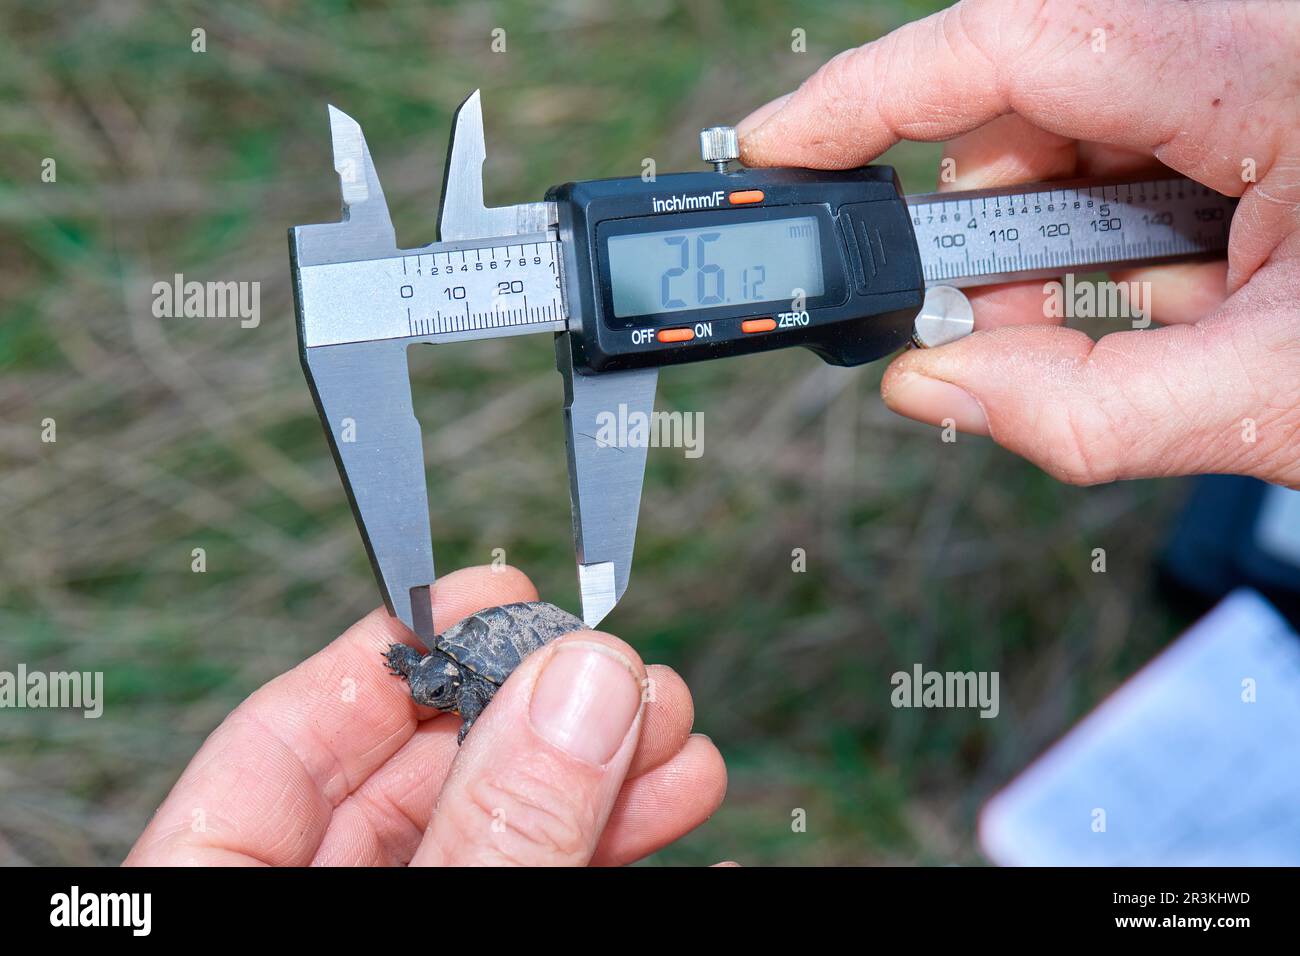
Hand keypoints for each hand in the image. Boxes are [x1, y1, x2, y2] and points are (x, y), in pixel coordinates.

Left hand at [125, 565, 725, 865]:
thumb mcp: (416, 925)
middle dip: (540, 711)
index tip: (493, 589)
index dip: (399, 646)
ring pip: (502, 833)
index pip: (290, 732)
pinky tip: (677, 810)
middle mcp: (311, 900)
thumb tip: (574, 683)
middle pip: (423, 777)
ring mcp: (403, 929)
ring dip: (603, 779)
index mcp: (220, 885)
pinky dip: (614, 849)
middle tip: (622, 664)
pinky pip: (547, 887)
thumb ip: (494, 827)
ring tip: (680, 734)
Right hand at [739, 0, 1299, 486]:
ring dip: (1044, 251)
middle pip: (1031, 100)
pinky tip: (1146, 314)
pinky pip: (1130, 171)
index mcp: (1261, 64)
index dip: (870, 95)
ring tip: (1084, 339)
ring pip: (1074, 142)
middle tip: (950, 327)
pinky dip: (1103, 254)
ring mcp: (1245, 88)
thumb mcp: (1272, 397)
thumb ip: (1080, 409)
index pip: (1009, 43)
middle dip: (974, 221)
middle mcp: (1245, 49)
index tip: (779, 150)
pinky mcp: (1247, 134)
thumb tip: (925, 391)